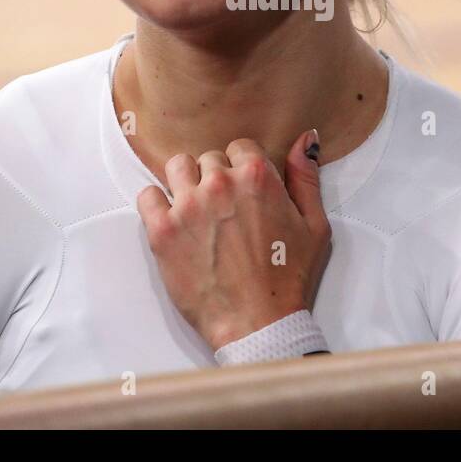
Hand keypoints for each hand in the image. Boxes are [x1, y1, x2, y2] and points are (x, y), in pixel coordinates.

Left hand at [135, 130, 331, 351]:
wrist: (258, 323)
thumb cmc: (287, 278)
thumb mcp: (313, 225)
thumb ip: (306, 177)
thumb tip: (305, 138)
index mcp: (257, 177)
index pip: (239, 147)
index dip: (242, 168)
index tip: (242, 191)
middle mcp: (220, 184)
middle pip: (209, 159)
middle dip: (215, 178)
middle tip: (222, 210)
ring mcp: (188, 206)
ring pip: (177, 167)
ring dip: (185, 182)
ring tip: (195, 210)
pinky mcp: (163, 230)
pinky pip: (147, 195)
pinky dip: (156, 204)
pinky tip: (172, 221)